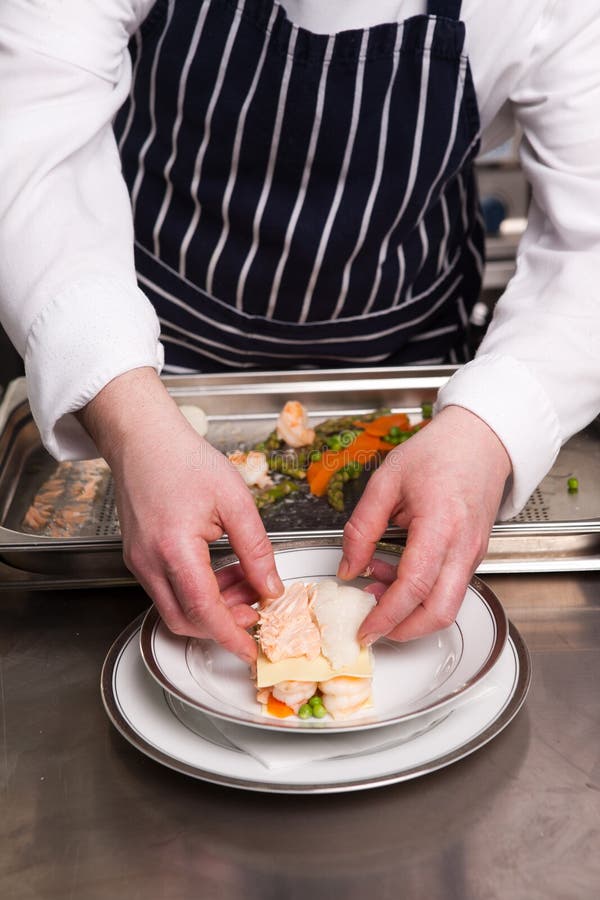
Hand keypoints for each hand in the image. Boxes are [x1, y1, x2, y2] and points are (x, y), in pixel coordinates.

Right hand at [78, 368, 283, 661]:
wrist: (144, 439)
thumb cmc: (184, 459)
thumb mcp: (235, 500)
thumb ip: (256, 550)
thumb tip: (271, 587)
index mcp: (174, 548)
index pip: (204, 610)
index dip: (230, 635)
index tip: (251, 651)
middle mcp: (149, 561)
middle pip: (184, 620)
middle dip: (223, 624)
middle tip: (256, 609)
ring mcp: (139, 562)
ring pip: (175, 608)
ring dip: (212, 606)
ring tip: (244, 581)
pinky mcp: (138, 557)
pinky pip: (168, 590)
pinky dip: (197, 591)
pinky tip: (222, 569)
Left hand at [338, 405, 510, 642]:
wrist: (480, 439)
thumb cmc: (438, 452)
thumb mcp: (386, 481)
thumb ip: (362, 528)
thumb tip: (348, 567)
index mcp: (441, 524)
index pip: (415, 586)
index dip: (387, 615)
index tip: (364, 628)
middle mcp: (463, 546)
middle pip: (439, 612)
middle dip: (403, 630)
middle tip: (372, 624)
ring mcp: (473, 554)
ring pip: (447, 606)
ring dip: (411, 611)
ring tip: (379, 585)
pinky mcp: (474, 556)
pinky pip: (450, 589)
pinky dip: (423, 594)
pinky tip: (398, 573)